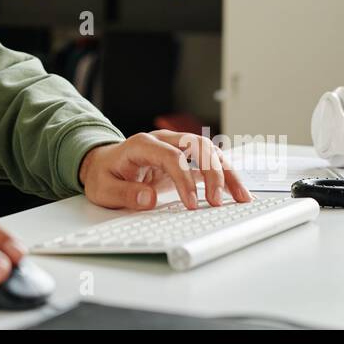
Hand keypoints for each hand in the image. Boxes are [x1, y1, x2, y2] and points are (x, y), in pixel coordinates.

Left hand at [78, 131, 252, 210]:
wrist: (103, 165)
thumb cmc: (104, 175)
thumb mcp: (104, 189)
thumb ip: (125, 194)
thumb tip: (148, 199)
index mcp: (142, 144)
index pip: (171, 156)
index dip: (184, 179)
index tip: (192, 203)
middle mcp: (163, 140)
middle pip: (197, 146)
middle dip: (212, 173)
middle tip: (216, 202)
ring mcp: (176, 147)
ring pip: (209, 151)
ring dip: (226, 173)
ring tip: (240, 198)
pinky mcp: (185, 159)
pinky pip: (210, 163)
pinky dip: (225, 176)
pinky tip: (237, 194)